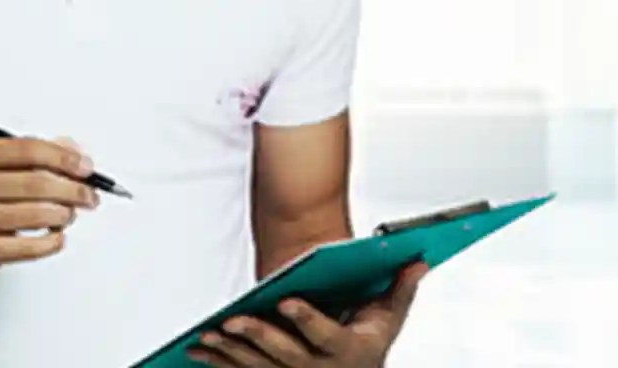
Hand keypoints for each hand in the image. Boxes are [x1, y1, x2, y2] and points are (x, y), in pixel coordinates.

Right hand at [0, 136, 97, 281]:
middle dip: (73, 190)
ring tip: (69, 215)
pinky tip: (56, 236)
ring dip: (64, 215)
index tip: (86, 168)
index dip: (65, 158)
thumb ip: (34, 157)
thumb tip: (75, 153)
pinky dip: (53, 241)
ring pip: (37, 214)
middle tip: (89, 196)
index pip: (30, 149)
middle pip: (37, 183)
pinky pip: (29, 247)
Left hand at [187, 261, 430, 367]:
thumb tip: (419, 260)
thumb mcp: (389, 317)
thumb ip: (402, 288)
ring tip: (208, 334)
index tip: (286, 301)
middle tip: (234, 321)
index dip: (305, 319)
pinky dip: (219, 361)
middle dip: (258, 337)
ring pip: (258, 367)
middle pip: (284, 355)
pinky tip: (198, 348)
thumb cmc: (370, 338)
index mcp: (348, 351)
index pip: (324, 334)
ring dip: (230, 352)